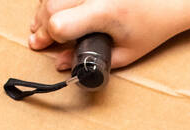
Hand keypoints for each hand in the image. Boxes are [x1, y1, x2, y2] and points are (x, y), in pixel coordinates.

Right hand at [28, 0, 189, 71]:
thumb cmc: (151, 26)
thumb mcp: (125, 52)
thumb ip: (90, 59)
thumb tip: (59, 63)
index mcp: (105, 11)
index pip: (60, 23)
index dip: (48, 37)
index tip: (41, 46)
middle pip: (50, 5)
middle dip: (40, 25)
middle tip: (37, 40)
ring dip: (43, 9)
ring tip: (42, 26)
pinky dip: (55, 0)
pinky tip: (53, 9)